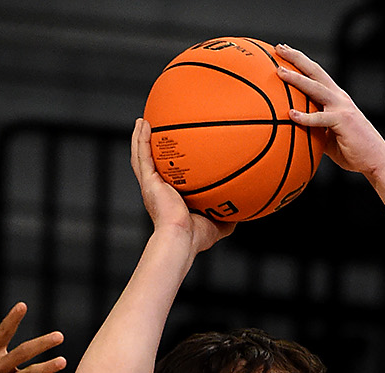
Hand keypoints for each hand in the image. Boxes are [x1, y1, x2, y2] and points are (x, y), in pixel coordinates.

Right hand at [132, 119, 235, 252]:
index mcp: (171, 199)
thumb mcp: (219, 224)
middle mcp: (159, 190)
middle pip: (153, 164)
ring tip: (143, 122)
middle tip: (154, 131)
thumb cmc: (196, 237)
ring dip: (140, 138)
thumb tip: (244, 207)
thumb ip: (229, 215)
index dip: (171, 166)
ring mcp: (152, 185)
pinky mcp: (148, 181)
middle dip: (152, 148)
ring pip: (142, 156)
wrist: (182, 238)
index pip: (170, 178)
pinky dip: (141, 138)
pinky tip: (143, 124)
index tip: (176, 152)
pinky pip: (143, 155)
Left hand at [276, 45, 384, 177]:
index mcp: (337, 98)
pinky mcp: (343, 121)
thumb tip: (296, 133)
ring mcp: (342, 107)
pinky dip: (305, 117)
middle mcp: (339, 97)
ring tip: (279, 71)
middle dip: (296, 57)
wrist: (376, 161)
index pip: (316, 74)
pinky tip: (290, 114)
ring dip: (296, 78)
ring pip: (316, 87)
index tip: (284, 52)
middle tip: (278, 47)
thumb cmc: (354, 153)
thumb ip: (315, 130)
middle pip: (315, 71)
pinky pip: (320, 118)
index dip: (300, 61)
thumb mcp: (330, 138)